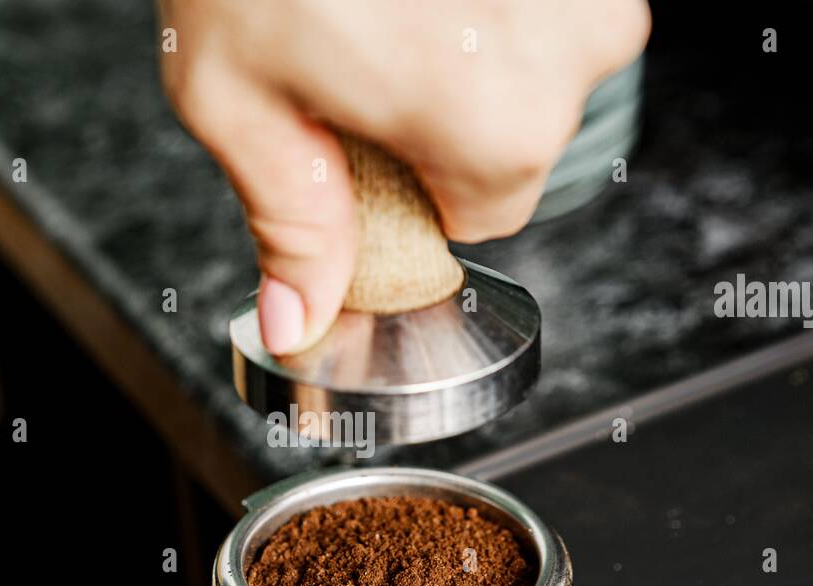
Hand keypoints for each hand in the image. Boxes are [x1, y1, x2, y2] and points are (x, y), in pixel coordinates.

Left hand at [158, 0, 649, 352]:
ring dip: (469, 37)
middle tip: (356, 41)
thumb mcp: (237, 98)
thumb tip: (304, 320)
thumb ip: (289, 222)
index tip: (366, 138)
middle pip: (515, 131)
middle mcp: (575, 52)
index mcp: (497, 128)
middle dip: (441, 108)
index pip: (483, 213)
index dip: (414, 183)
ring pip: (537, 52)